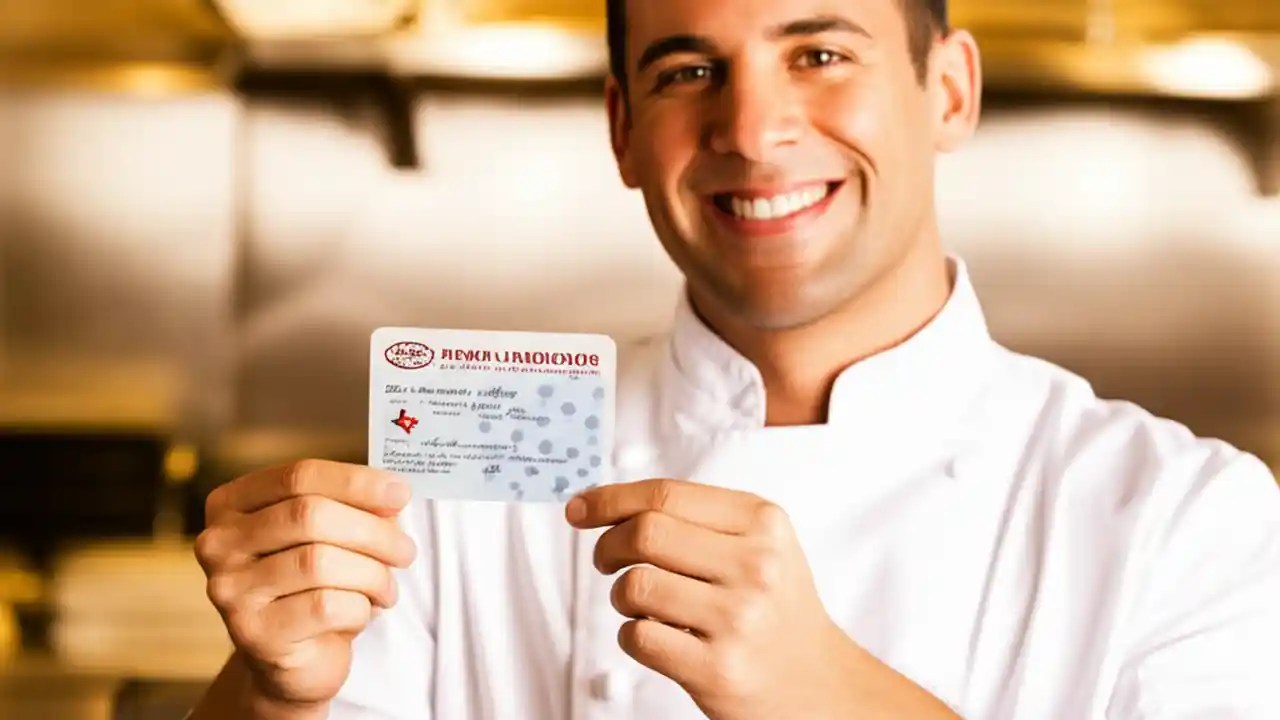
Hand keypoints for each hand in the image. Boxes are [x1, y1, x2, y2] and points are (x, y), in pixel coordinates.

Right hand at [195, 460, 416, 715]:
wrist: (295, 659)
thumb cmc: (314, 584)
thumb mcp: (328, 536)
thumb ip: (351, 507)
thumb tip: (394, 492)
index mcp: (231, 504)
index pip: (298, 476)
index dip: (356, 481)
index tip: (401, 493)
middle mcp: (218, 543)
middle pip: (310, 515)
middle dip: (372, 531)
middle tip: (406, 551)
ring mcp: (229, 590)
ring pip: (319, 562)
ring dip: (372, 574)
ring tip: (388, 588)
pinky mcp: (252, 633)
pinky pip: (324, 606)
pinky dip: (359, 608)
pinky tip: (362, 614)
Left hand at [566, 479, 958, 719]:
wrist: (819, 683)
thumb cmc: (776, 608)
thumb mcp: (760, 544)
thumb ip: (696, 518)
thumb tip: (605, 504)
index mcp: (763, 523)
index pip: (666, 495)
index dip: (610, 499)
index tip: (580, 509)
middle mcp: (755, 566)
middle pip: (645, 533)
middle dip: (608, 545)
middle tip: (607, 559)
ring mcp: (738, 620)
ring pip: (636, 586)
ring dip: (621, 596)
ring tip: (642, 603)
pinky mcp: (718, 670)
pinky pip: (638, 637)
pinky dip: (632, 634)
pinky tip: (657, 635)